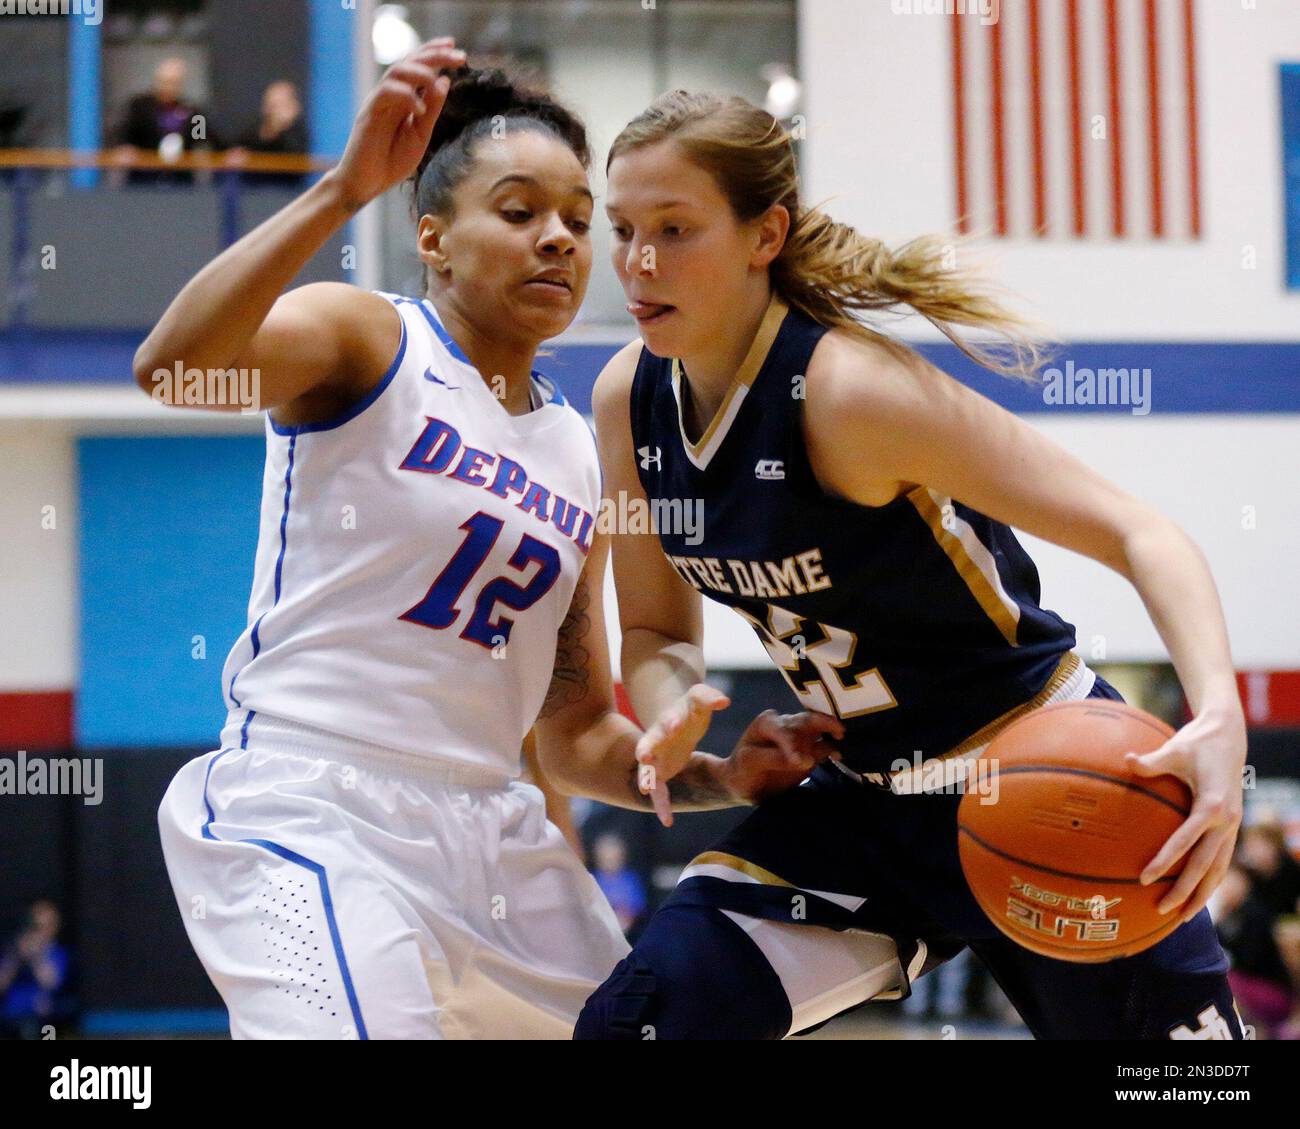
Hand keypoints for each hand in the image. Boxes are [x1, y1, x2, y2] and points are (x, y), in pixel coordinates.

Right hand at [325, 38, 464, 211]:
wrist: (366, 183)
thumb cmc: (391, 161)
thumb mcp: (420, 134)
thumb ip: (432, 109)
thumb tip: (445, 81)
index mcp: (404, 98)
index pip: (419, 66)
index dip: (436, 54)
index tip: (457, 49)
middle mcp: (390, 94)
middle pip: (410, 61)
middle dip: (435, 55)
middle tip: (459, 56)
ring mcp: (378, 101)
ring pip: (396, 71)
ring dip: (420, 71)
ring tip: (436, 81)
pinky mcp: (368, 113)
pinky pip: (386, 93)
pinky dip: (406, 97)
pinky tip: (420, 110)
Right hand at [635, 684, 730, 824]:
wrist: (674, 722)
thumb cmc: (690, 710)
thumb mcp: (699, 698)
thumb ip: (710, 697)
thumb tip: (725, 701)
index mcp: (669, 718)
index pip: (670, 717)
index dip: (672, 720)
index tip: (675, 724)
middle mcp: (656, 738)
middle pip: (648, 742)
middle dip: (646, 747)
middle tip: (644, 754)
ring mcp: (654, 757)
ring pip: (647, 770)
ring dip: (646, 778)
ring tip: (646, 789)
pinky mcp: (658, 773)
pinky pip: (658, 792)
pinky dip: (661, 805)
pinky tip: (667, 821)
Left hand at [719, 709, 845, 802]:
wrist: (744, 784)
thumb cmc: (743, 769)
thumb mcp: (749, 763)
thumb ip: (772, 758)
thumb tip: (802, 760)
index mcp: (768, 723)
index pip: (785, 729)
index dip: (793, 744)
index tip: (800, 762)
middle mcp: (786, 724)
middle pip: (807, 721)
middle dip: (822, 725)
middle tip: (838, 733)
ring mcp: (800, 736)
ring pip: (819, 729)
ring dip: (832, 731)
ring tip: (842, 738)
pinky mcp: (810, 751)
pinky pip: (825, 745)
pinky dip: (834, 747)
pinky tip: (839, 754)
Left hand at [1127, 704, 1246, 922]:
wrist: (1229, 735)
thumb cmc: (1197, 742)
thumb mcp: (1174, 749)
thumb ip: (1151, 761)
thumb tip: (1126, 760)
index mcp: (1212, 804)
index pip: (1187, 840)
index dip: (1166, 860)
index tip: (1145, 878)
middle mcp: (1227, 820)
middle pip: (1206, 865)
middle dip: (1185, 891)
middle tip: (1161, 910)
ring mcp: (1232, 826)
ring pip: (1218, 869)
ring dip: (1201, 894)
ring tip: (1180, 917)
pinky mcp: (1231, 826)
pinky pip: (1220, 860)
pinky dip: (1209, 880)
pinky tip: (1195, 897)